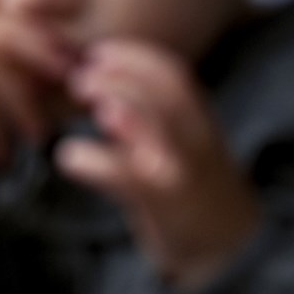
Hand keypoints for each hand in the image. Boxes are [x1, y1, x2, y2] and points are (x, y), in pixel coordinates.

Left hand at [53, 39, 258, 287]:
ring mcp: (183, 171)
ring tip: (84, 102)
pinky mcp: (164, 204)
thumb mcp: (179, 142)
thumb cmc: (190, 185)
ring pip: (158, 130)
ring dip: (118, 109)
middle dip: (122, 77)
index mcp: (200, 120)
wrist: (226, 241)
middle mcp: (196, 140)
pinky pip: (128, 176)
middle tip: (80, 78)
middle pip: (168, 94)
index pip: (175, 74)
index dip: (135, 57)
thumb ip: (149, 115)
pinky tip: (68, 155)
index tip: (99, 52)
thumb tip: (96, 84)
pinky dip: (93, 160)